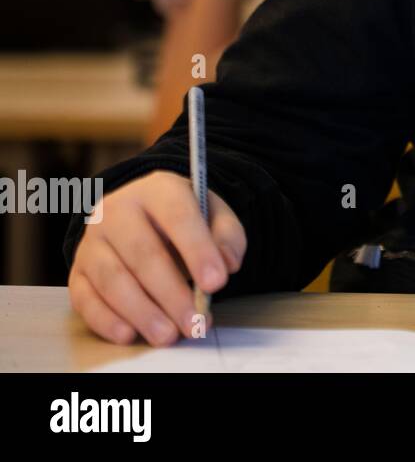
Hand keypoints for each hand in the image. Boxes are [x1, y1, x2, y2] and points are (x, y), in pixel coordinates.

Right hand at [68, 170, 245, 345]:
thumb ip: (227, 236)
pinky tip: (129, 334)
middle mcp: (117, 210)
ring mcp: (92, 241)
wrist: (142, 215)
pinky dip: (106, 320)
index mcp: (158, 189)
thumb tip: (227, 264)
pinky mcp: (77, 271)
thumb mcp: (214, 215)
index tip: (216, 283)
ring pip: (113, 279)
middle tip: (193, 321)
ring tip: (168, 335)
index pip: (177, 216)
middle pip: (142, 253)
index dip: (198, 250)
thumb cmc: (183, 219)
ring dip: (142, 312)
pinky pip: (85, 298)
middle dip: (171, 293)